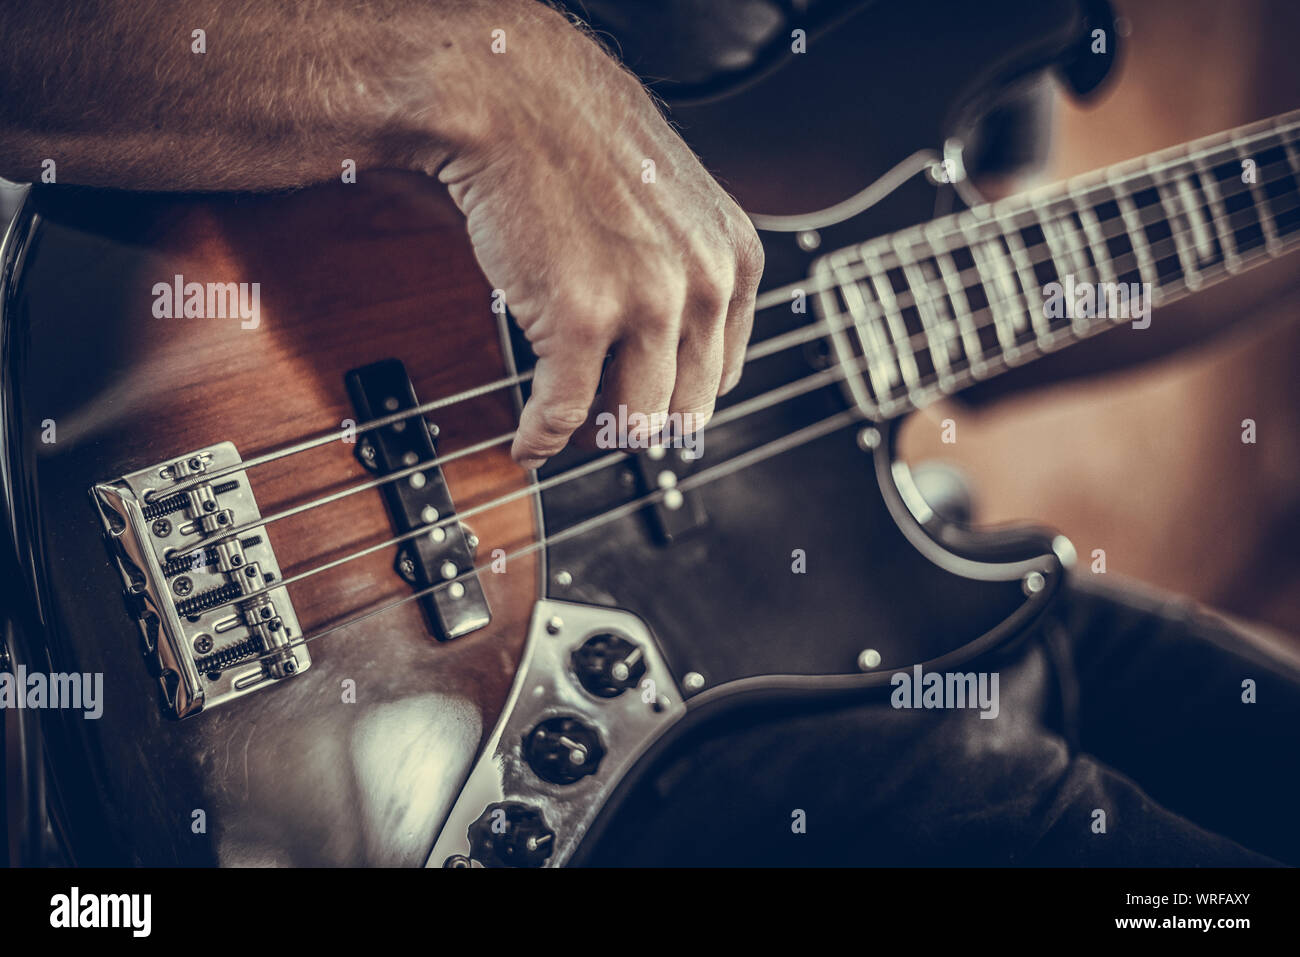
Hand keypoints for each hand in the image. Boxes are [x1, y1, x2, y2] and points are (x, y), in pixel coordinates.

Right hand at [429, 6, 762, 467]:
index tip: (649, 404)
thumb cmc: (582, 141)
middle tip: (603, 425)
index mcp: (734, 258)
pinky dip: (541, 438)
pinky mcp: (578, 320)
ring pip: (631, 417)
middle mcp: (702, 284)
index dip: (679, 398)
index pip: (722, 371)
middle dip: (640, 424)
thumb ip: (689, 270)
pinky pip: (562, 411)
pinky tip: (528, 440)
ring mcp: (645, 306)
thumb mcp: (677, 203)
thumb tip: (673, 344)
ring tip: (566, 429)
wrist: (516, 98)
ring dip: (593, 435)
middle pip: (684, 406)